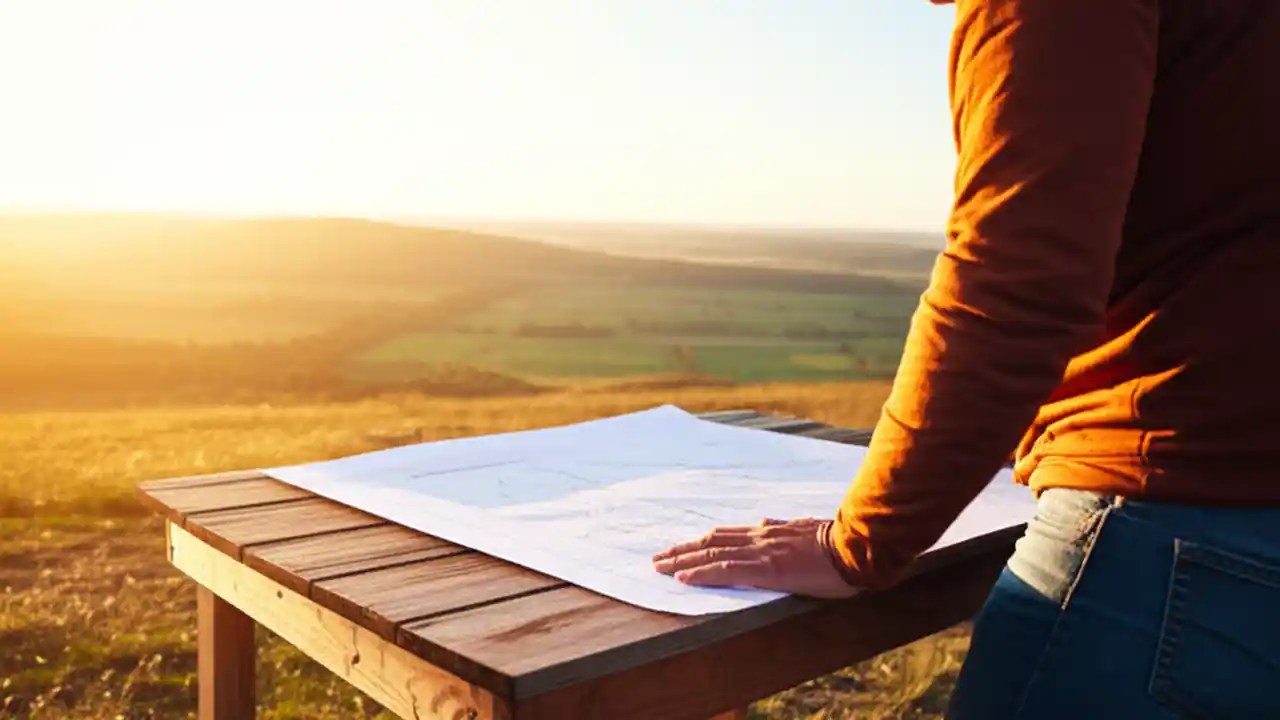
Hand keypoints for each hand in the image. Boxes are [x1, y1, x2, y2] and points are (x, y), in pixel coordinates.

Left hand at [652, 518, 857, 598]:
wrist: (857, 545)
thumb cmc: (839, 542)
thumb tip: (766, 521)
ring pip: (712, 554)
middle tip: (657, 560)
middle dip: (682, 551)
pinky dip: (702, 573)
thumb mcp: (806, 528)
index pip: (725, 536)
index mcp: (769, 531)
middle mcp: (760, 537)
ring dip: (682, 561)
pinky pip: (727, 570)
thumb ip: (783, 527)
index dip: (699, 543)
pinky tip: (684, 578)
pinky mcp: (768, 569)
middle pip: (710, 543)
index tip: (680, 549)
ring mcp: (762, 552)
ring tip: (660, 568)